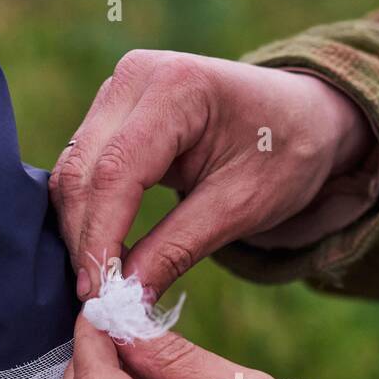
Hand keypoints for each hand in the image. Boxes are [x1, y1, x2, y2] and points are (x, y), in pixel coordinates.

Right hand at [50, 49, 373, 299]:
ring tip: (99, 287)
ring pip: (74, 171)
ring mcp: (120, 90)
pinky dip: (89, 215)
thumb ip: (178, 248)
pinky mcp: (114, 111)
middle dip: (84, 239)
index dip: (101, 239)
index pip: (116, 173)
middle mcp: (137, 76)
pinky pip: (85, 168)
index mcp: (177, 86)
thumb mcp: (242, 207)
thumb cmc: (286, 152)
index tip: (99, 295)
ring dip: (80, 231)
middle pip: (83, 170)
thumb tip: (124, 298)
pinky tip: (101, 257)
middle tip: (95, 302)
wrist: (303, 116)